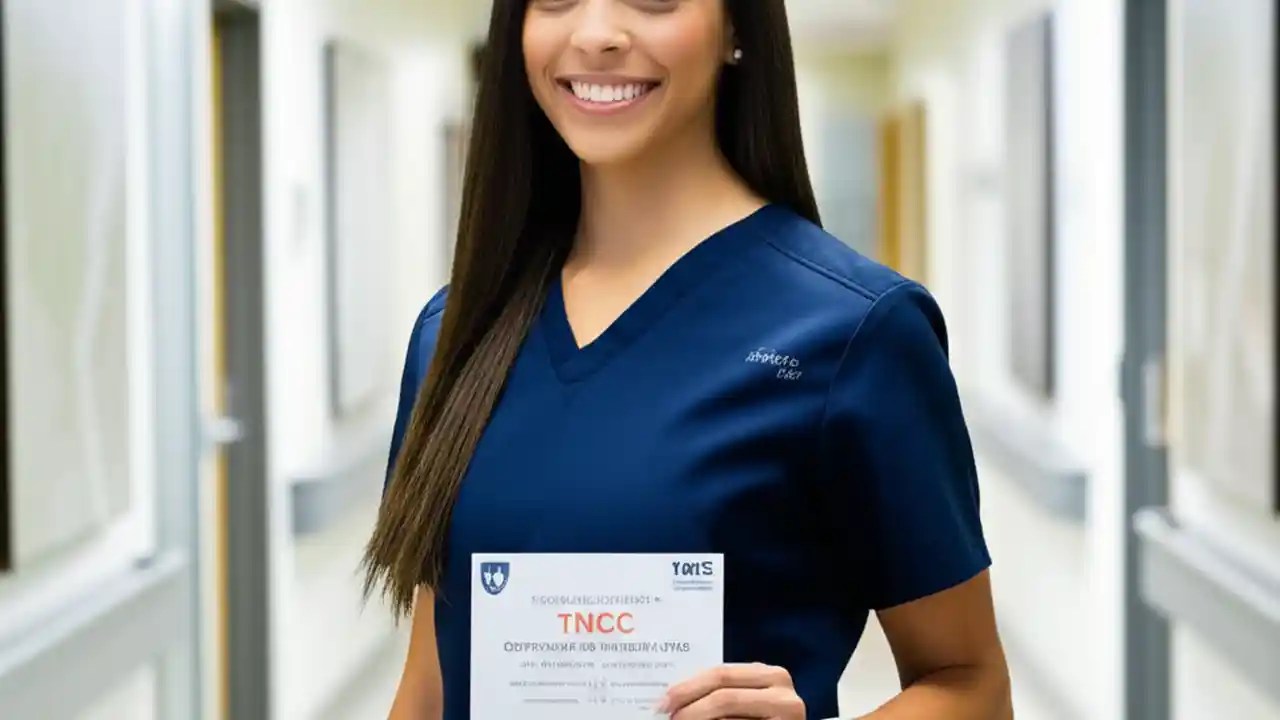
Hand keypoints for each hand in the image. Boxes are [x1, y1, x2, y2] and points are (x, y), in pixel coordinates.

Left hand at [657, 662, 805, 718]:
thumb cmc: (759, 716)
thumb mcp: (745, 697)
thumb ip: (719, 691)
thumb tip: (672, 695)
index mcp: (773, 675)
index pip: (721, 674)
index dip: (688, 687)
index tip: (662, 700)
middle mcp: (785, 697)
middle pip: (724, 698)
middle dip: (689, 708)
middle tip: (666, 715)